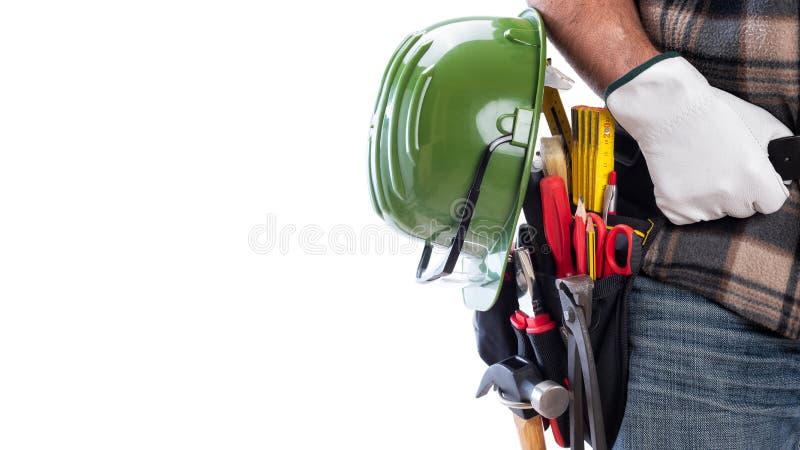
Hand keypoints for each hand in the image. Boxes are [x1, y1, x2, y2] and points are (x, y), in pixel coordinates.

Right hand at [605, 54, 790, 224]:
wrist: (668, 107)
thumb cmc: (714, 111)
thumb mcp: (761, 122)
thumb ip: (779, 150)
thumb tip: (785, 170)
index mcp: (755, 176)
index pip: (771, 203)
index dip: (761, 189)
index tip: (750, 179)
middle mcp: (729, 194)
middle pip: (742, 210)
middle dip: (735, 193)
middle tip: (719, 167)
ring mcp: (699, 202)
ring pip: (714, 214)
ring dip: (709, 198)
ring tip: (698, 168)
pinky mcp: (673, 205)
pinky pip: (685, 216)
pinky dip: (684, 203)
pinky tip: (683, 179)